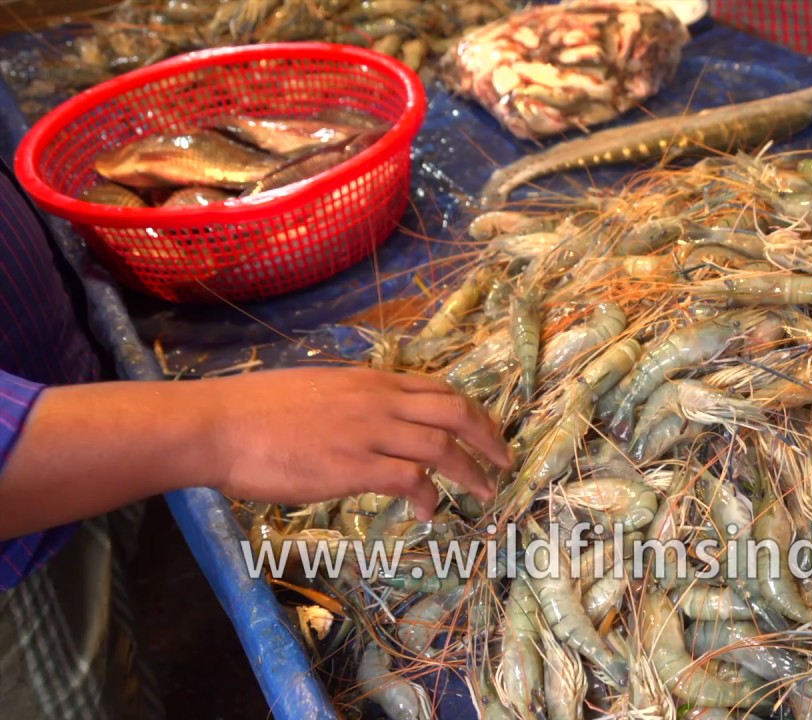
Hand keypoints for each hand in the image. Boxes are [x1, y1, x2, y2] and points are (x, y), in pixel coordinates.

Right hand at [205, 367, 511, 519]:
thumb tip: (368, 417)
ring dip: (471, 471)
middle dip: (489, 436)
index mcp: (369, 380)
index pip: (437, 388)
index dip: (470, 411)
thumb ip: (351, 400)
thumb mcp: (316, 388)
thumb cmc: (255, 409)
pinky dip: (429, 497)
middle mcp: (378, 401)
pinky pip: (410, 480)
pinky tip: (430, 513)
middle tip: (505, 461)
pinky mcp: (353, 466)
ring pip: (442, 446)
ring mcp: (368, 432)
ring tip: (485, 493)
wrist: (218, 424)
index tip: (485, 430)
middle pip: (455, 411)